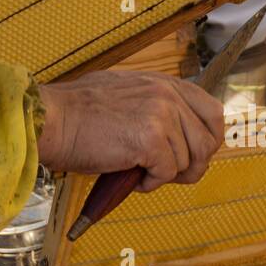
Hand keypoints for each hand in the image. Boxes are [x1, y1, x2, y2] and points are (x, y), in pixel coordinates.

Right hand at [37, 72, 224, 190]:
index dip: (208, 140)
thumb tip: (178, 136)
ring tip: (140, 171)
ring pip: (189, 160)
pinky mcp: (150, 138)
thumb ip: (156, 108)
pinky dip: (150, 183)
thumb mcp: (127, 97)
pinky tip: (131, 175)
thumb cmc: (80, 115)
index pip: (213, 112)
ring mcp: (161, 114)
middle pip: (209, 140)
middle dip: (194, 164)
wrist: (52, 121)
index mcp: (164, 83)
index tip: (193, 155)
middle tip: (169, 173)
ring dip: (166, 174)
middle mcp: (167, 94)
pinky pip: (167, 173)